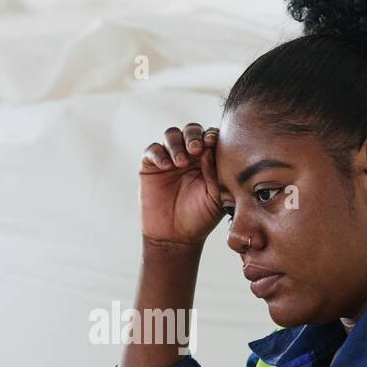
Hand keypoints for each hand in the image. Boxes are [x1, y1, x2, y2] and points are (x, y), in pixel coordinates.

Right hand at [138, 123, 221, 248]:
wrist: (175, 237)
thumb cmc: (200, 217)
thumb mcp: (215, 195)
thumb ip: (215, 171)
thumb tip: (209, 148)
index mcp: (208, 159)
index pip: (209, 137)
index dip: (210, 135)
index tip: (211, 142)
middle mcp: (189, 155)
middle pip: (190, 130)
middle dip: (193, 135)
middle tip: (195, 149)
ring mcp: (169, 158)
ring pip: (171, 135)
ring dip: (176, 143)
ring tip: (180, 162)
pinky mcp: (151, 166)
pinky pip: (152, 149)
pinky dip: (158, 153)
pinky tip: (166, 166)